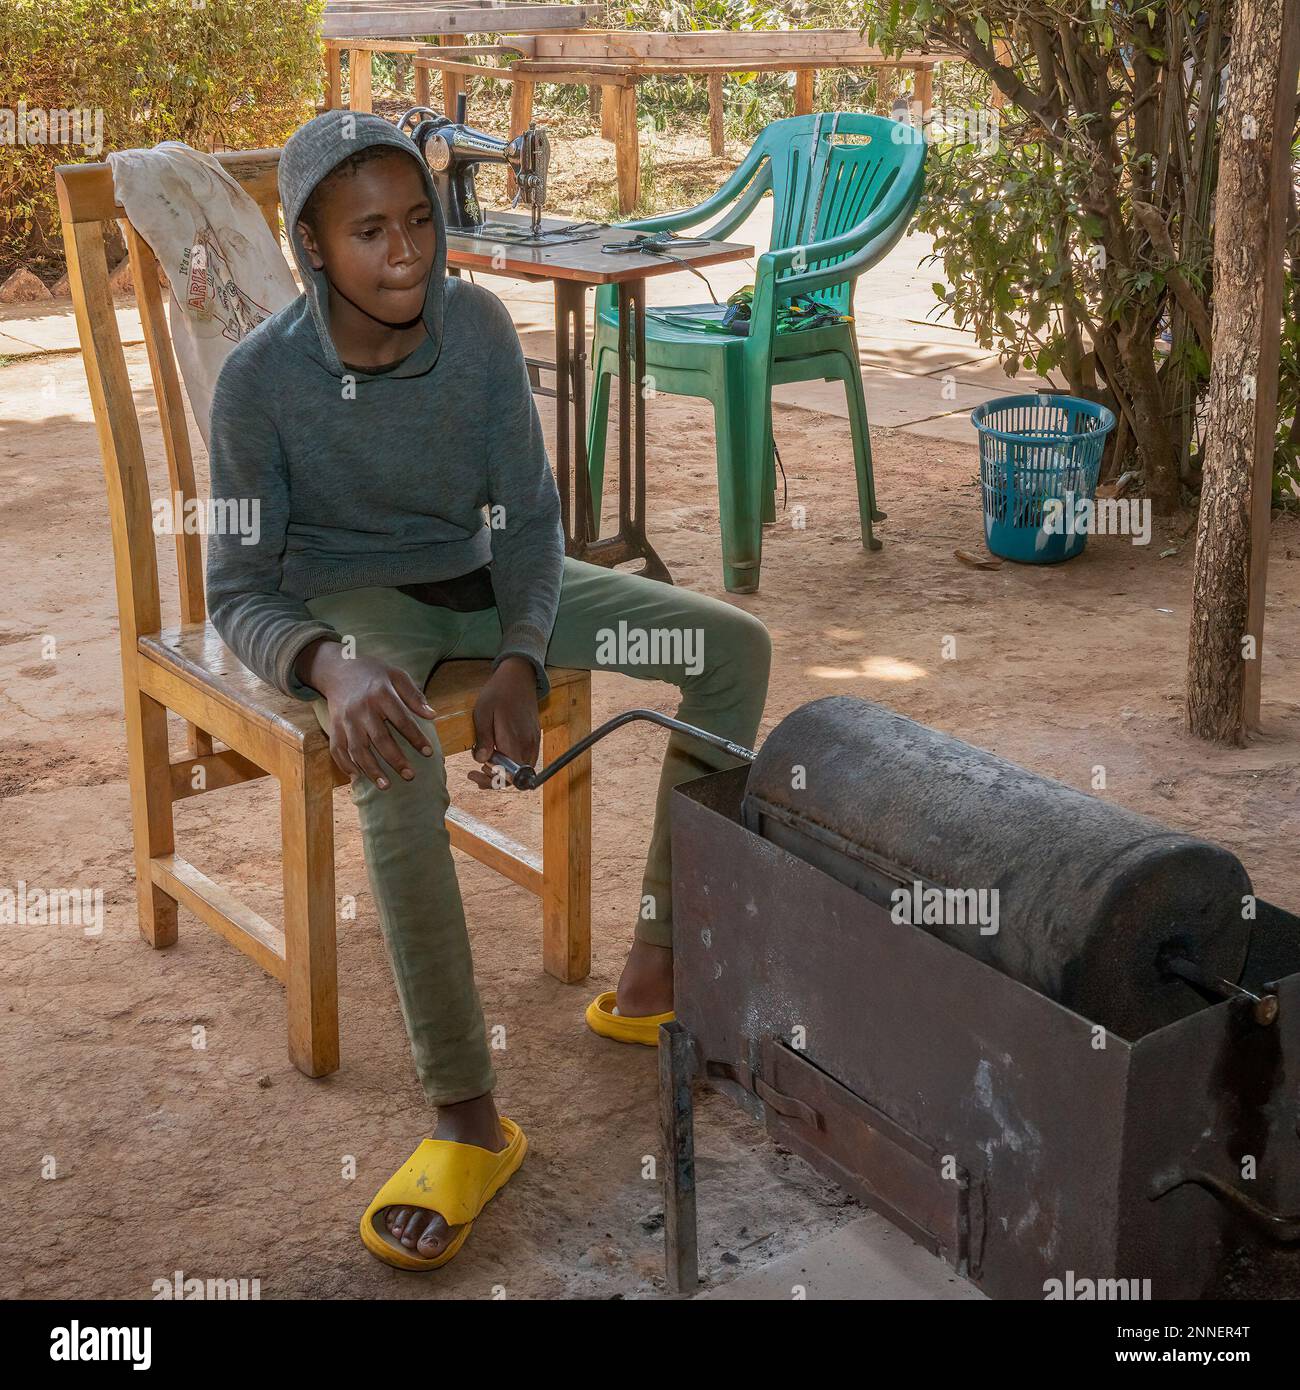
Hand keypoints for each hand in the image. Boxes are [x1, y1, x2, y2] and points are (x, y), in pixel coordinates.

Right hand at [297, 638, 436, 789]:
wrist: (338, 668)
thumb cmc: (373, 673)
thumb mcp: (397, 675)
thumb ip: (414, 695)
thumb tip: (432, 715)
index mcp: (380, 694)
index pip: (402, 720)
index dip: (415, 737)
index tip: (428, 753)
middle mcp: (361, 709)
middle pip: (380, 739)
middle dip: (396, 760)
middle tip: (410, 776)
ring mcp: (345, 720)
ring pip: (358, 749)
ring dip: (371, 769)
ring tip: (386, 785)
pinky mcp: (333, 727)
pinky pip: (338, 750)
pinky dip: (346, 765)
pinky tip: (358, 778)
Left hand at [468, 656, 539, 788]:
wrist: (519, 677)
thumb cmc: (498, 692)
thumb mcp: (483, 713)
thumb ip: (484, 739)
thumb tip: (481, 760)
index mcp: (513, 742)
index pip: (507, 776)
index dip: (491, 781)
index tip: (474, 773)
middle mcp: (527, 746)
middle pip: (515, 778)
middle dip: (494, 779)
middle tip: (475, 771)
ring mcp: (533, 743)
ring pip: (520, 770)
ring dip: (502, 772)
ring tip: (485, 762)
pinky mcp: (534, 738)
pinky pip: (525, 760)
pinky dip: (511, 763)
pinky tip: (498, 754)